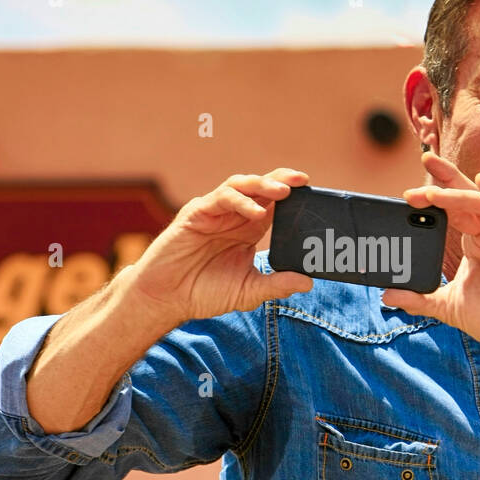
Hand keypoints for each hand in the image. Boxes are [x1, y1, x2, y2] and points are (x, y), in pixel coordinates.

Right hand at [123, 168, 314, 325]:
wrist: (166, 298)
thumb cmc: (203, 292)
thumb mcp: (248, 291)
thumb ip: (276, 285)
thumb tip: (308, 283)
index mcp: (248, 230)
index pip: (275, 205)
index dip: (293, 197)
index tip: (314, 194)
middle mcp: (233, 216)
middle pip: (261, 188)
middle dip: (282, 180)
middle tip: (303, 181)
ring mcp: (214, 212)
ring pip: (242, 185)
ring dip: (263, 184)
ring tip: (284, 192)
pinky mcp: (196, 213)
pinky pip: (221, 198)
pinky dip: (241, 201)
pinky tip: (257, 212)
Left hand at [381, 152, 479, 354]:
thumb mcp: (449, 306)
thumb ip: (420, 300)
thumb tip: (386, 295)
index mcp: (474, 242)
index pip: (451, 209)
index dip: (432, 197)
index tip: (406, 196)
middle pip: (465, 196)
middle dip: (442, 182)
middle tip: (417, 174)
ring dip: (456, 195)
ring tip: (431, 194)